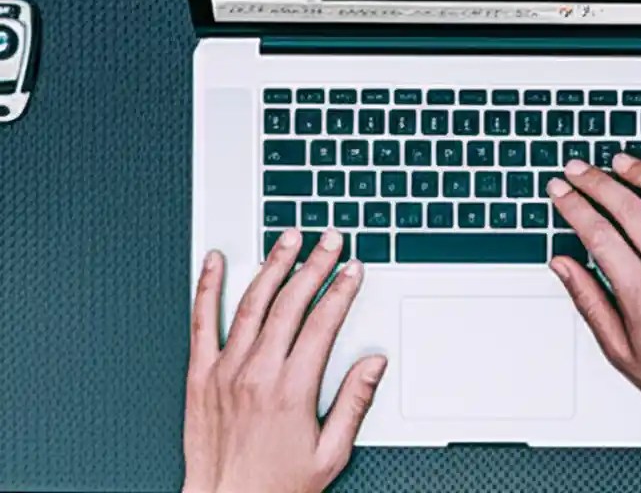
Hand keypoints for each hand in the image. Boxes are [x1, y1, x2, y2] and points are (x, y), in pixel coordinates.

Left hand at [184, 229, 387, 492]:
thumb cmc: (275, 486)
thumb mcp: (331, 453)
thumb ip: (354, 402)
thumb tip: (374, 364)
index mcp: (292, 389)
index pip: (323, 322)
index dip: (341, 289)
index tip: (353, 269)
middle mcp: (257, 373)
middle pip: (290, 303)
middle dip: (314, 264)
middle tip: (329, 239)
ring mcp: (225, 371)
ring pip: (251, 303)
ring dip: (272, 266)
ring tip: (287, 239)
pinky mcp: (199, 376)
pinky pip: (201, 322)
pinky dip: (207, 288)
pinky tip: (216, 263)